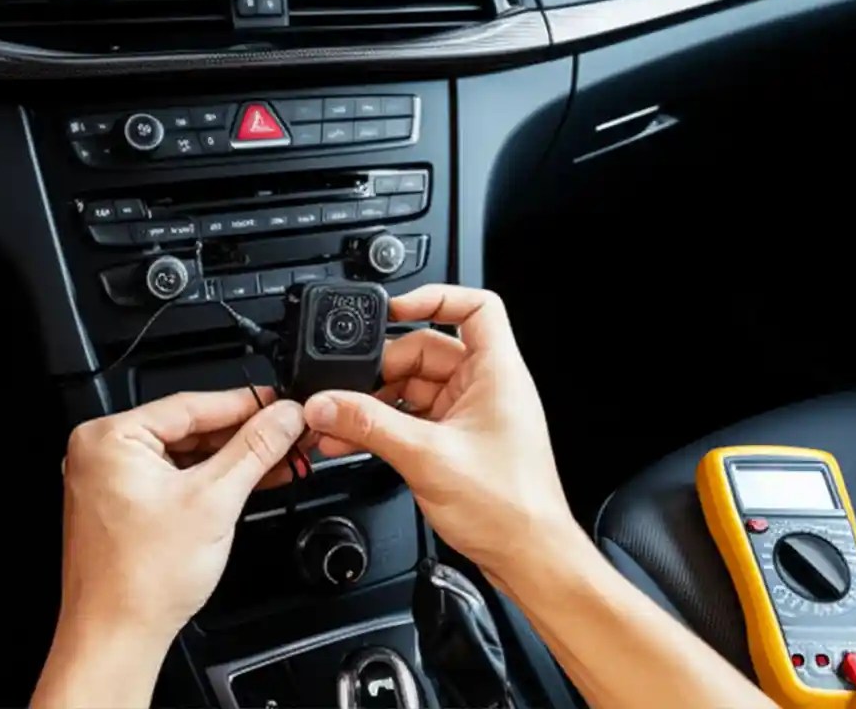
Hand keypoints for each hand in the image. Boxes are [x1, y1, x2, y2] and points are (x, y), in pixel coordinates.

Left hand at [34, 388, 304, 708]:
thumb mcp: (214, 501)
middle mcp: (101, 455)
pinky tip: (248, 481)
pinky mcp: (123, 507)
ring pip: (184, 456)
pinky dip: (211, 481)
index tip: (281, 403)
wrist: (118, 638)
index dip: (245, 404)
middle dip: (243, 436)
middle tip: (288, 433)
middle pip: (189, 429)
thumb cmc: (140, 579)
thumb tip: (283, 417)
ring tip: (278, 459)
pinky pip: (174, 479)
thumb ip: (254, 450)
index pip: (190, 405)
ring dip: (232, 460)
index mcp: (109, 439)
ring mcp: (110, 482)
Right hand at [303, 285, 584, 588]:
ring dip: (375, 402)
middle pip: (426, 351)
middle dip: (382, 369)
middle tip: (346, 390)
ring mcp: (471, 415)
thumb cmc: (509, 508)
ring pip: (413, 388)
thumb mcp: (426, 457)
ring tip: (339, 420)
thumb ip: (370, 425)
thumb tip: (328, 403)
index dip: (434, 297)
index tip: (395, 311)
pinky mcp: (457, 441)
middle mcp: (487, 387)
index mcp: (497, 373)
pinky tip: (353, 438)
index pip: (476, 307)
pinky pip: (413, 419)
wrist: (527, 557)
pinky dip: (384, 425)